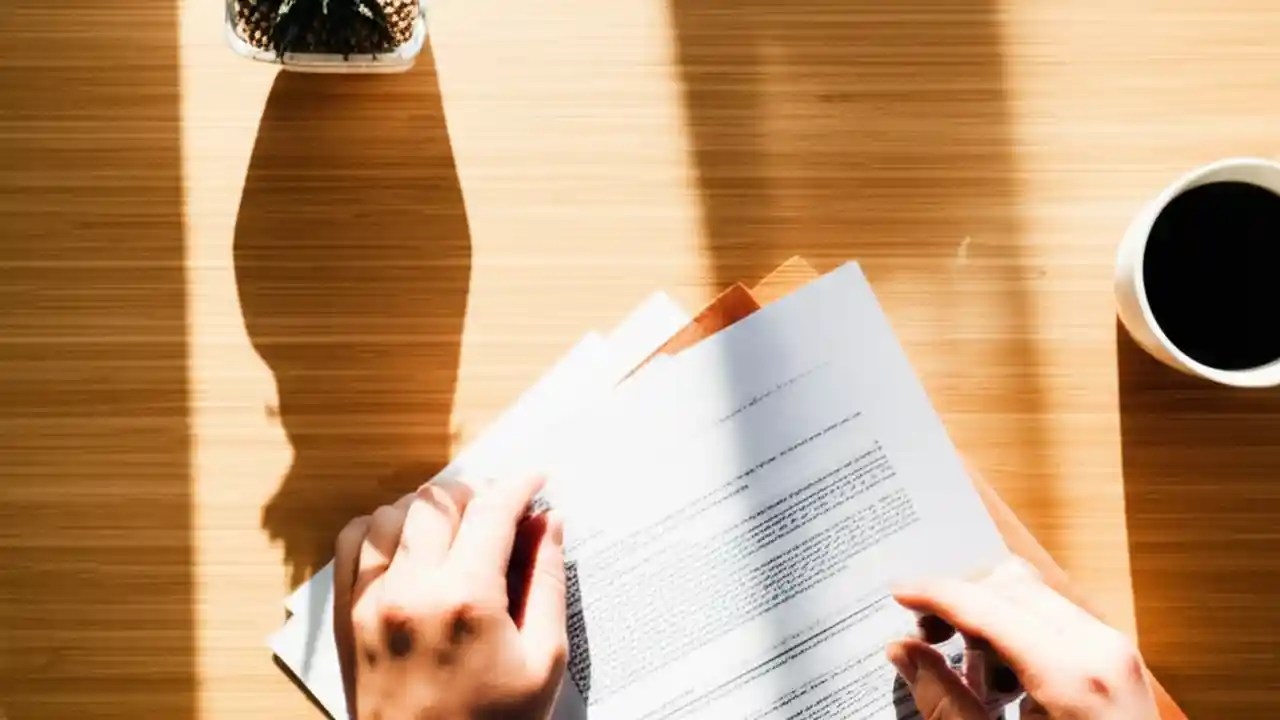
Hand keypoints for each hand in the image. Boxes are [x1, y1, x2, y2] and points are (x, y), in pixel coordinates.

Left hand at [333, 475, 567, 719]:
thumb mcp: (543, 660)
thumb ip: (547, 582)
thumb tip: (549, 522)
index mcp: (466, 600)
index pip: (492, 510)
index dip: (519, 486)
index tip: (536, 481)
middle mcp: (411, 591)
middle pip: (438, 501)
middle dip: (476, 494)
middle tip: (500, 513)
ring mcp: (370, 602)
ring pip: (391, 514)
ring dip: (427, 509)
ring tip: (456, 529)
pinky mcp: (345, 618)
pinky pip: (352, 545)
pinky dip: (380, 529)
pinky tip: (407, 544)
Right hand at [887, 558, 1158, 719]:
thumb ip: (946, 704)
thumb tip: (905, 652)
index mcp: (1073, 674)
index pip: (988, 606)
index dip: (935, 594)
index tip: (897, 593)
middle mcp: (1100, 646)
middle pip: (1010, 585)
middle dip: (960, 603)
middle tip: (925, 640)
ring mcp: (1113, 649)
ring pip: (1031, 595)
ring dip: (987, 619)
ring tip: (973, 678)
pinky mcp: (1115, 658)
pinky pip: (1053, 618)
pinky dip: (1015, 634)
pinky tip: (1006, 684)